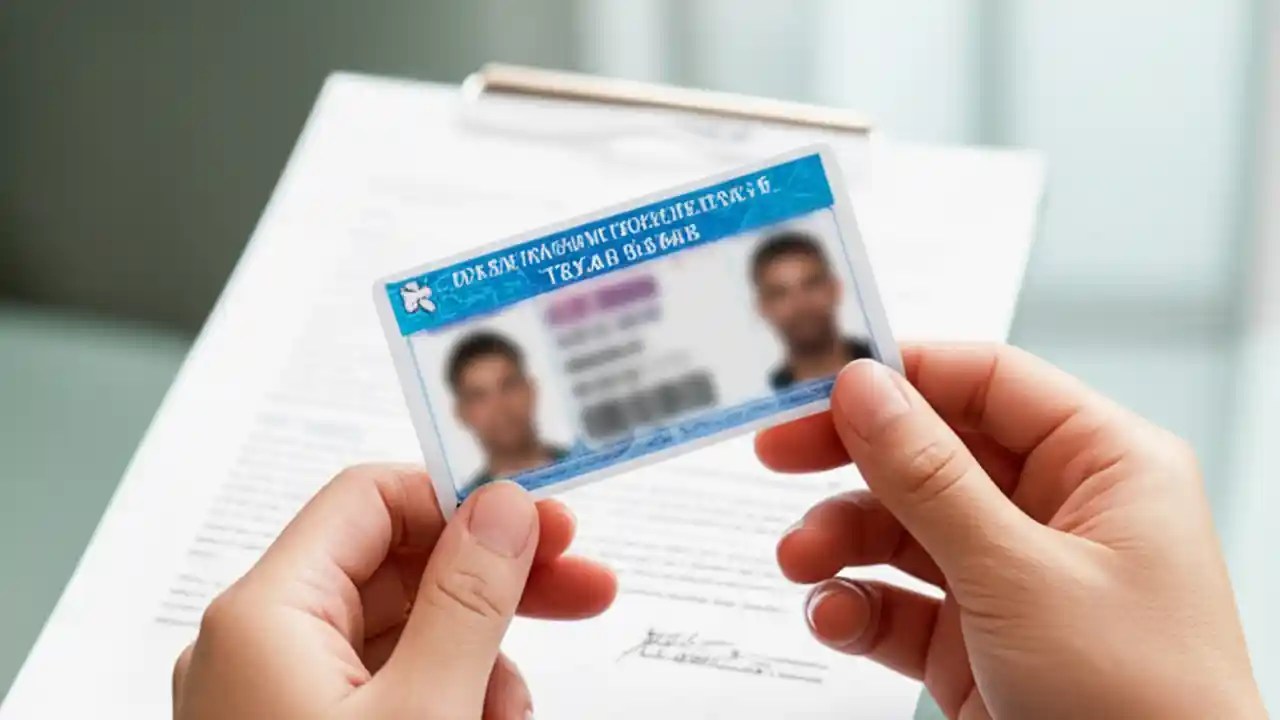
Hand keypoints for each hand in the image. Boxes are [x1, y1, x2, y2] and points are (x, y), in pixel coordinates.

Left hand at [172, 464, 616, 718]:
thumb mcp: (427, 716)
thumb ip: (470, 599)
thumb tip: (504, 505)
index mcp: (266, 616)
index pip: (371, 500)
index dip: (464, 499)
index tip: (547, 522)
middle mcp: (261, 646)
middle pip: (397, 565)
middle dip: (496, 581)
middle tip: (585, 585)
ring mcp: (279, 697)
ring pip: (403, 630)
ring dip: (481, 657)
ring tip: (514, 713)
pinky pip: (390, 687)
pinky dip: (450, 698)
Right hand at [757, 345, 1264, 718]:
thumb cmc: (1142, 706)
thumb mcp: (1019, 577)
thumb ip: (929, 478)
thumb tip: (865, 388)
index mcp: (1104, 466)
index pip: (987, 381)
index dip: (902, 374)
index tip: (819, 385)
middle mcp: (1059, 513)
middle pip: (933, 452)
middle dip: (853, 462)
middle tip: (779, 454)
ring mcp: (1014, 579)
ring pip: (905, 528)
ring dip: (843, 540)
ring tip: (802, 562)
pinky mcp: (979, 642)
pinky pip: (900, 602)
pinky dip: (859, 606)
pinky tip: (836, 617)